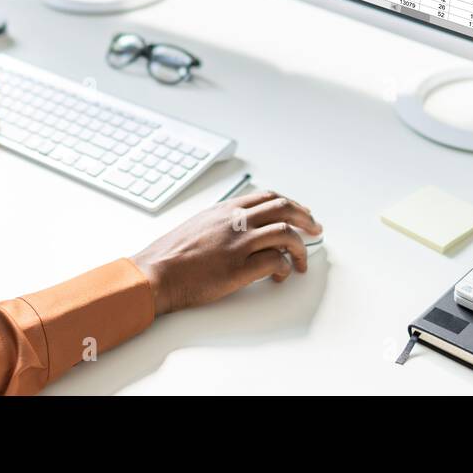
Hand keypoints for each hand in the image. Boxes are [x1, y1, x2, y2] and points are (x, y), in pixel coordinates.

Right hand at [131, 189, 321, 315]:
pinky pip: (275, 261)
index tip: (302, 213)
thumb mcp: (197, 225)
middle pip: (284, 209)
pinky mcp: (239, 268)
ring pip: (285, 233)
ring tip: (302, 261)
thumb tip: (240, 227)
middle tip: (316, 230)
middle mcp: (235, 221)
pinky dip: (285, 268)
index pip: (267, 197)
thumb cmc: (170, 255)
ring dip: (301, 248)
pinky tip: (281, 275)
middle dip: (306, 219)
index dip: (290, 204)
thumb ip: (221, 222)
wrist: (155, 273)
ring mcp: (238, 243)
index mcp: (225, 210)